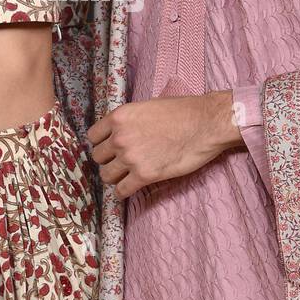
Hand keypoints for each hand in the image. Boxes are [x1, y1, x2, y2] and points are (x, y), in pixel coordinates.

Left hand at [87, 91, 242, 198]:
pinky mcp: (144, 175)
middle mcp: (120, 137)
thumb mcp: (148, 107)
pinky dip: (123, 192)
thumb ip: (130, 121)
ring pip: (106, 176)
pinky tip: (130, 188)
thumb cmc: (183, 111)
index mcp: (119, 117)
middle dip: (109, 160)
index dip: (102, 143)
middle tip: (122, 162)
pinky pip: (121, 191)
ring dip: (115, 177)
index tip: (110, 148)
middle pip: (98, 157)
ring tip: (126, 176)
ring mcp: (131, 157)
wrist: (206, 123)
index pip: (93, 136)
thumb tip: (123, 132)